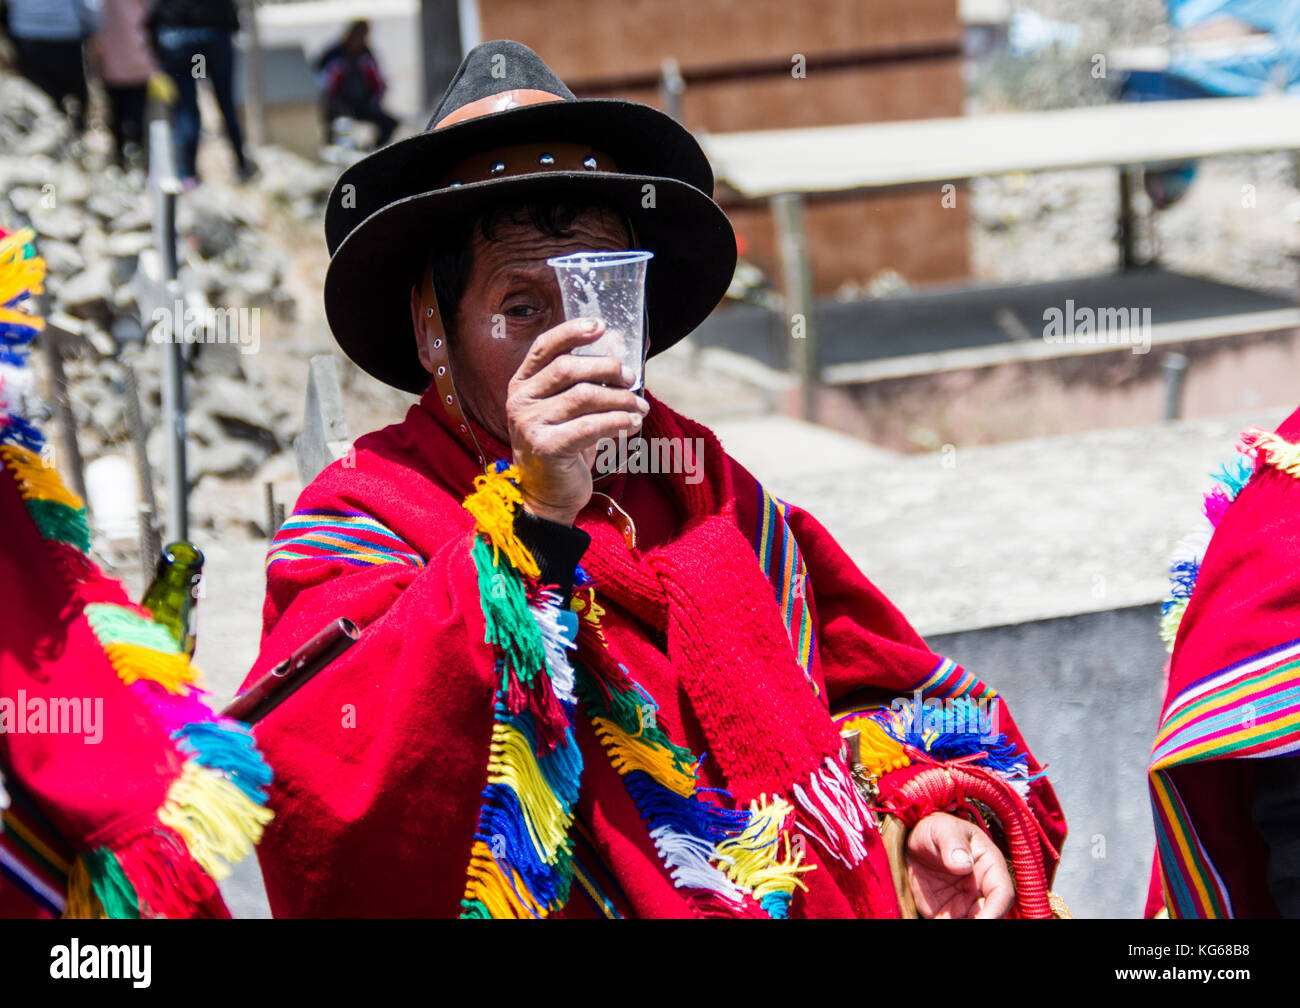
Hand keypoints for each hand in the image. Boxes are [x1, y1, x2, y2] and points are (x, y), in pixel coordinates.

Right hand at [506, 318, 648, 525]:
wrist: (549, 494)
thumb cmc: (566, 445)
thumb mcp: (574, 407)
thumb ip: (592, 377)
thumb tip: (622, 340)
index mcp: (523, 383)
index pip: (545, 347)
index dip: (573, 332)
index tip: (602, 327)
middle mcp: (521, 400)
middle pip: (569, 369)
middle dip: (608, 370)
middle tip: (631, 379)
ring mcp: (529, 424)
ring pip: (584, 397)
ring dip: (620, 399)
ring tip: (639, 407)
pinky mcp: (546, 448)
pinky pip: (589, 426)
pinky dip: (617, 422)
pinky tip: (632, 424)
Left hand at [906, 811, 1012, 918]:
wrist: (912, 841)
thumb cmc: (934, 829)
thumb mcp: (942, 829)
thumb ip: (953, 844)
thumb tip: (963, 865)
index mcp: (990, 866)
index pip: (1002, 892)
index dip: (996, 910)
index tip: (983, 921)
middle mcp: (981, 889)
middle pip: (990, 915)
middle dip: (980, 923)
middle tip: (956, 920)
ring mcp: (964, 903)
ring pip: (971, 922)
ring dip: (963, 925)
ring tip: (944, 918)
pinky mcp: (946, 913)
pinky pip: (950, 925)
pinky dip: (945, 926)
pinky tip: (935, 919)